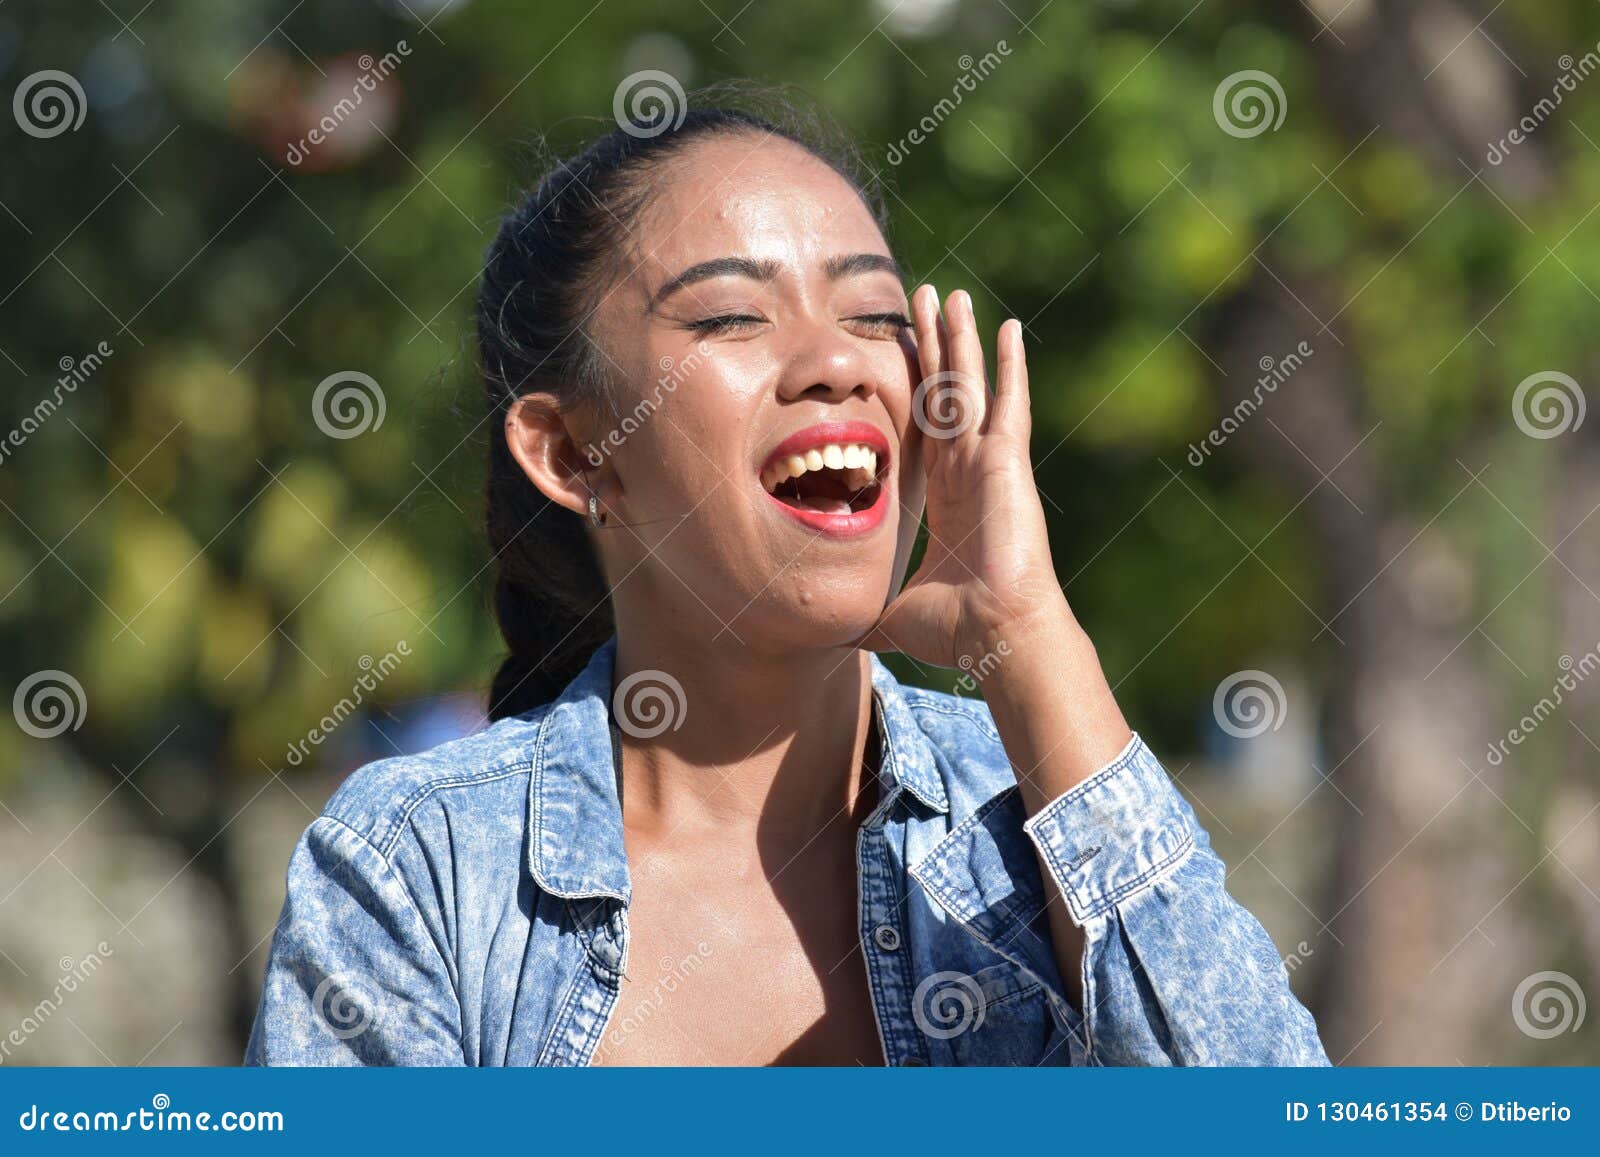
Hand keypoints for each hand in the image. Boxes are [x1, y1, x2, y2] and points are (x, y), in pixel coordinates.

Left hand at [859, 285, 1072, 667]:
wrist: (994, 634)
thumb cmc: (952, 631)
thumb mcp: (890, 612)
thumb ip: (862, 612)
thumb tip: (826, 635)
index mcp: (944, 498)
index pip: (922, 429)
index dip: (912, 389)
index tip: (900, 354)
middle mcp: (967, 472)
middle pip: (944, 393)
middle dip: (932, 346)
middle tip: (922, 299)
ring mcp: (987, 463)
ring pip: (969, 386)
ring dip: (960, 339)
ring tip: (952, 297)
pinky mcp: (1006, 462)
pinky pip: (1007, 402)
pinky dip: (1009, 364)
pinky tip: (1008, 328)